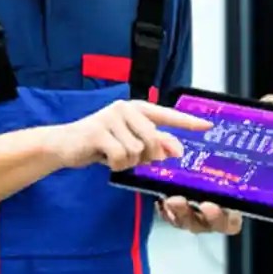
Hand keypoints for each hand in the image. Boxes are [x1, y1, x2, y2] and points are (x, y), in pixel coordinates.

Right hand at [45, 100, 210, 170]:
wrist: (65, 145)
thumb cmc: (101, 144)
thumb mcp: (130, 143)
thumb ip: (154, 144)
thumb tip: (177, 149)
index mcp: (136, 109)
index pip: (167, 114)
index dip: (188, 122)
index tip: (208, 126)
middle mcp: (125, 108)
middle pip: (153, 139)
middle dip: (146, 155)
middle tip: (131, 157)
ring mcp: (110, 118)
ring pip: (136, 151)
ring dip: (126, 161)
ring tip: (112, 155)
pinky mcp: (97, 131)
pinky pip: (120, 157)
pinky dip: (115, 165)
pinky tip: (104, 158)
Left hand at [155, 93, 272, 235]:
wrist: (187, 149)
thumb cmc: (221, 151)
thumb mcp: (236, 134)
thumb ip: (253, 120)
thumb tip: (271, 101)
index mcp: (230, 199)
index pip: (233, 220)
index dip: (229, 217)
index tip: (226, 207)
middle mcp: (211, 208)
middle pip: (211, 224)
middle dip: (207, 217)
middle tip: (203, 203)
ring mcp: (191, 209)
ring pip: (187, 221)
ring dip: (181, 213)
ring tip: (174, 198)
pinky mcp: (173, 205)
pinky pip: (169, 215)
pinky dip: (166, 210)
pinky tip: (162, 198)